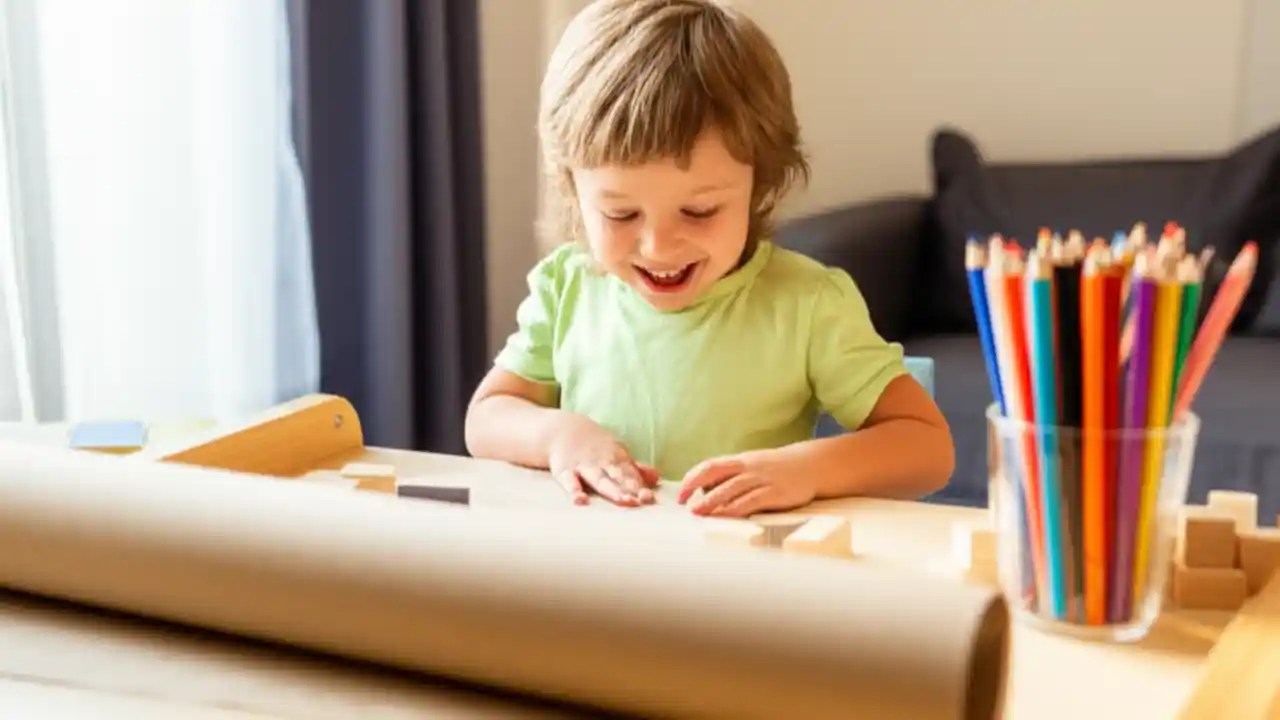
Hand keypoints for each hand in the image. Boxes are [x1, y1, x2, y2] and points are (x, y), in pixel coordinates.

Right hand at [548, 415, 659, 506]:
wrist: (563, 429)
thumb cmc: (596, 447)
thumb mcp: (617, 452)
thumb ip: (635, 469)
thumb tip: (657, 478)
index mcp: (617, 458)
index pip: (631, 474)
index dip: (640, 486)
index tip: (650, 498)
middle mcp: (602, 462)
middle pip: (618, 477)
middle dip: (630, 488)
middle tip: (642, 500)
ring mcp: (584, 467)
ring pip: (599, 480)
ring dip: (611, 491)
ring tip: (623, 501)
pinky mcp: (565, 471)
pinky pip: (569, 482)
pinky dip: (574, 490)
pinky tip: (580, 501)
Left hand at [676, 449, 814, 517]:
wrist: (812, 465)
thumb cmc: (778, 468)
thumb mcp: (753, 466)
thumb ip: (732, 476)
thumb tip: (706, 492)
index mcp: (740, 460)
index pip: (709, 466)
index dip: (692, 479)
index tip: (681, 494)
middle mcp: (748, 467)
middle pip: (716, 474)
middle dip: (696, 488)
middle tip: (684, 504)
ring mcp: (762, 479)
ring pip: (731, 488)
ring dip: (712, 501)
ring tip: (699, 512)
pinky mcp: (775, 493)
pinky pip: (752, 501)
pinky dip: (736, 508)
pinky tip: (725, 516)